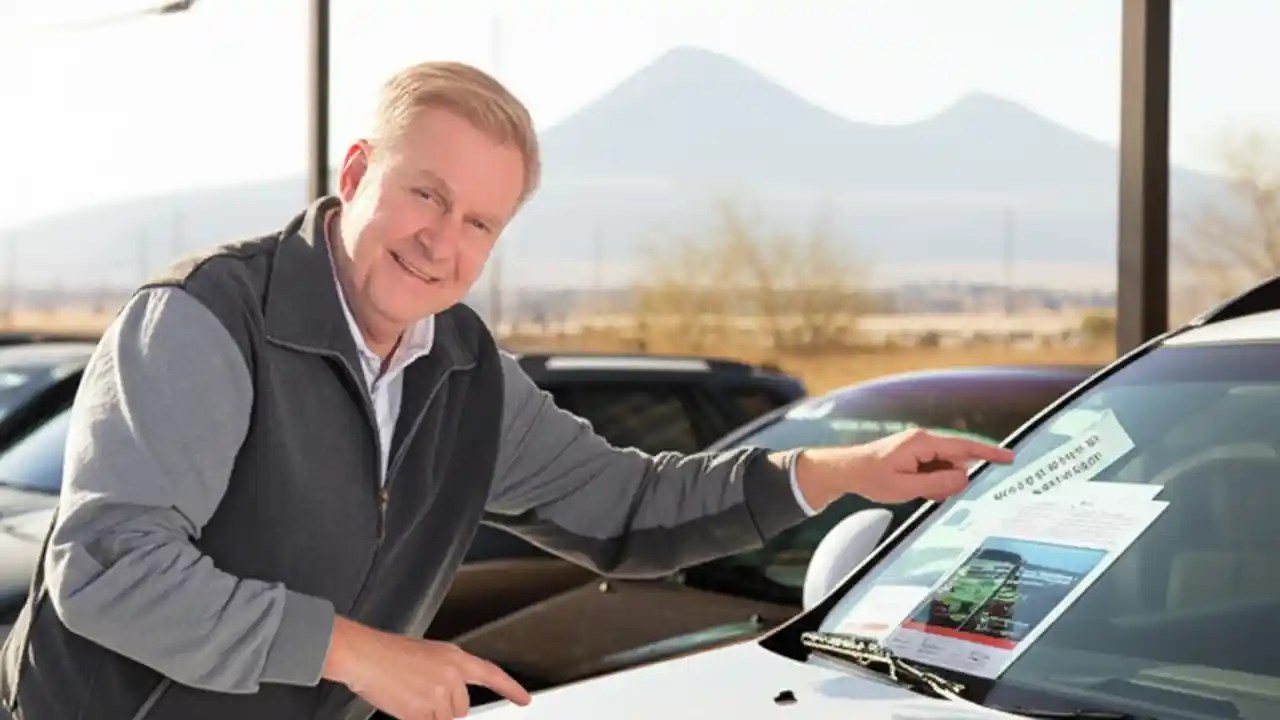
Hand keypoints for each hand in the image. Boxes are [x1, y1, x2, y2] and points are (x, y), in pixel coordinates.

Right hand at [323, 616, 530, 718]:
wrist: (366, 656)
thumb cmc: (390, 654)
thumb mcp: (429, 655)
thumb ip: (448, 673)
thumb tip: (454, 693)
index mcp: (455, 657)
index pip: (491, 674)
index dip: (511, 688)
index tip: (524, 699)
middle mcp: (452, 676)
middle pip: (461, 709)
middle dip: (444, 707)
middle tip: (421, 692)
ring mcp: (438, 695)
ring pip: (443, 719)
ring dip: (428, 714)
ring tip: (409, 693)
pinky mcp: (423, 712)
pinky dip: (416, 719)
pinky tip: (404, 703)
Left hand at [789, 428, 1014, 510]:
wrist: (846, 471)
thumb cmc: (871, 477)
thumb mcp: (905, 487)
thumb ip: (936, 484)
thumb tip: (963, 478)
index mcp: (922, 443)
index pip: (963, 447)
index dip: (989, 453)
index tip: (1010, 457)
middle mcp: (923, 441)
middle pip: (955, 461)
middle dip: (952, 480)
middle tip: (930, 494)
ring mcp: (920, 448)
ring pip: (945, 468)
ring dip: (938, 484)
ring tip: (914, 490)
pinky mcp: (915, 456)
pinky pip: (934, 471)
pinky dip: (931, 484)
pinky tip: (914, 490)